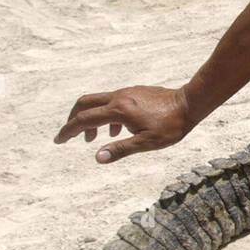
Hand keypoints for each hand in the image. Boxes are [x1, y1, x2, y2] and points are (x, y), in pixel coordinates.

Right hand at [54, 86, 195, 162]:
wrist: (190, 103)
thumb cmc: (171, 126)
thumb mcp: (147, 143)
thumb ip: (121, 149)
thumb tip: (98, 158)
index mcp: (118, 110)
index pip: (85, 120)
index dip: (68, 131)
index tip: (59, 140)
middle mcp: (118, 97)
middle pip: (85, 103)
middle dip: (74, 119)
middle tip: (70, 135)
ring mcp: (126, 92)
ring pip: (98, 101)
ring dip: (91, 117)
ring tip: (94, 138)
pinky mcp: (134, 92)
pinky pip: (112, 101)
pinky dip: (106, 114)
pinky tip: (117, 129)